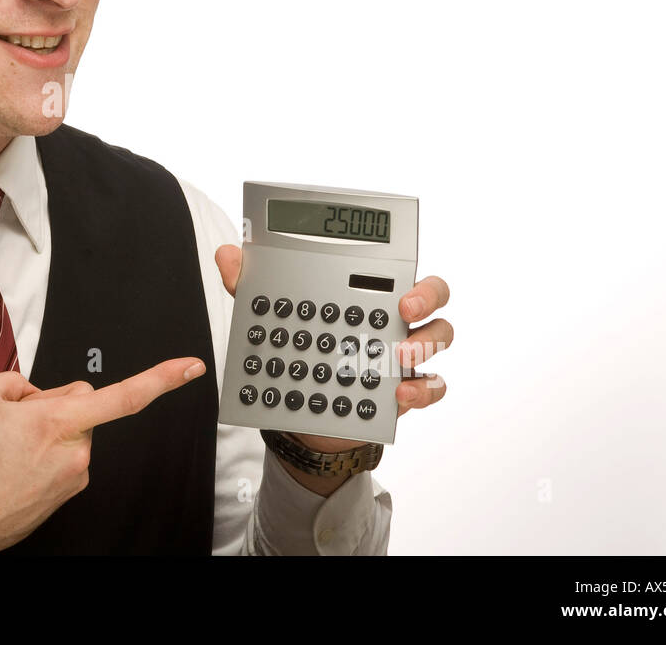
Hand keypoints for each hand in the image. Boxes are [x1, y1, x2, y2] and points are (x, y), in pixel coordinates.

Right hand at [0, 357, 206, 554]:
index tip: (192, 368)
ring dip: (45, 433)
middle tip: (12, 422)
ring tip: (5, 450)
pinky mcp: (63, 497)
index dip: (162, 379)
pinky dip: (41, 456)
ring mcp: (70, 479)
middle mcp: (73, 454)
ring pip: (70, 435)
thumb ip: (18, 380)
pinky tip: (11, 466)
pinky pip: (61, 460)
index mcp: (56, 423)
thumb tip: (38, 393)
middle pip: (81, 406)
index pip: (124, 396)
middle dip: (54, 404)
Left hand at [213, 245, 451, 455]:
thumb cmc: (297, 348)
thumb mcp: (271, 317)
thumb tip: (227, 254)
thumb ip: (251, 286)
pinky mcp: (402, 391)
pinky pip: (430, 387)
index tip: (398, 283)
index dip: (407, 268)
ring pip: (438, 337)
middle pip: (434, 295)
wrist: (301, 411)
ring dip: (425, 343)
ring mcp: (402, 354)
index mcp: (367, 291)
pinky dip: (423, 390)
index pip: (401, 270)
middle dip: (427, 295)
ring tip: (401, 356)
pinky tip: (401, 394)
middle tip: (405, 306)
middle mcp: (394, 318)